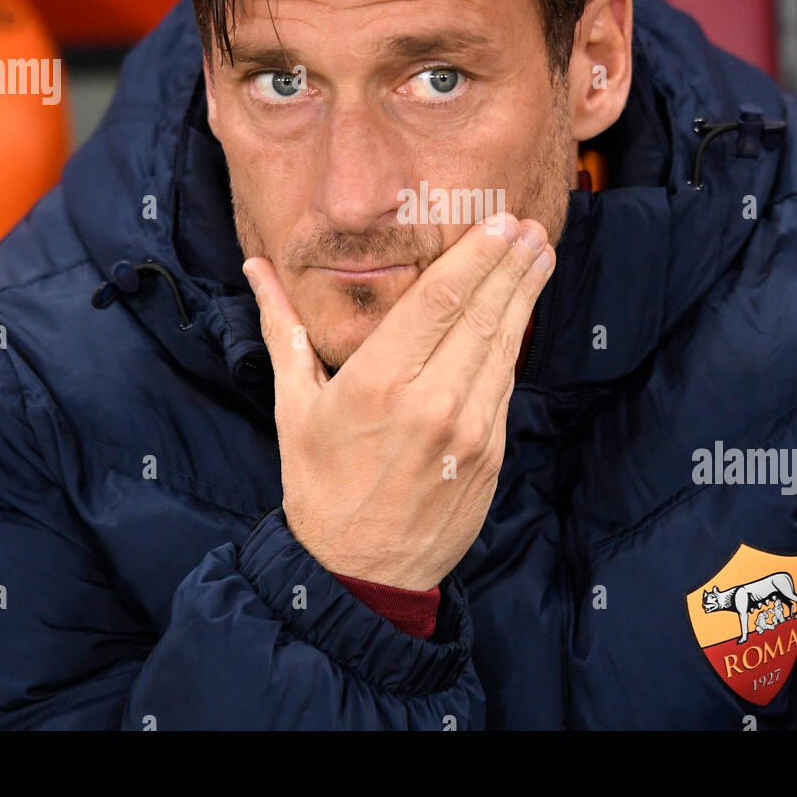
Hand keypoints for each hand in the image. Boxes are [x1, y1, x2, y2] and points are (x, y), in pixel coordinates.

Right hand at [243, 214, 554, 590]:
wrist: (357, 574)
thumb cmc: (318, 486)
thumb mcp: (294, 406)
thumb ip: (283, 328)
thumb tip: (256, 268)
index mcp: (377, 382)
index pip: (440, 300)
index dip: (476, 255)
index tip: (500, 222)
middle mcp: (430, 402)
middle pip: (482, 314)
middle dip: (511, 264)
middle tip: (532, 226)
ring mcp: (468, 431)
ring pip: (503, 347)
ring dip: (525, 296)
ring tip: (540, 256)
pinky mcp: (490, 456)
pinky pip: (505, 386)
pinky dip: (515, 344)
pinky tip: (522, 314)